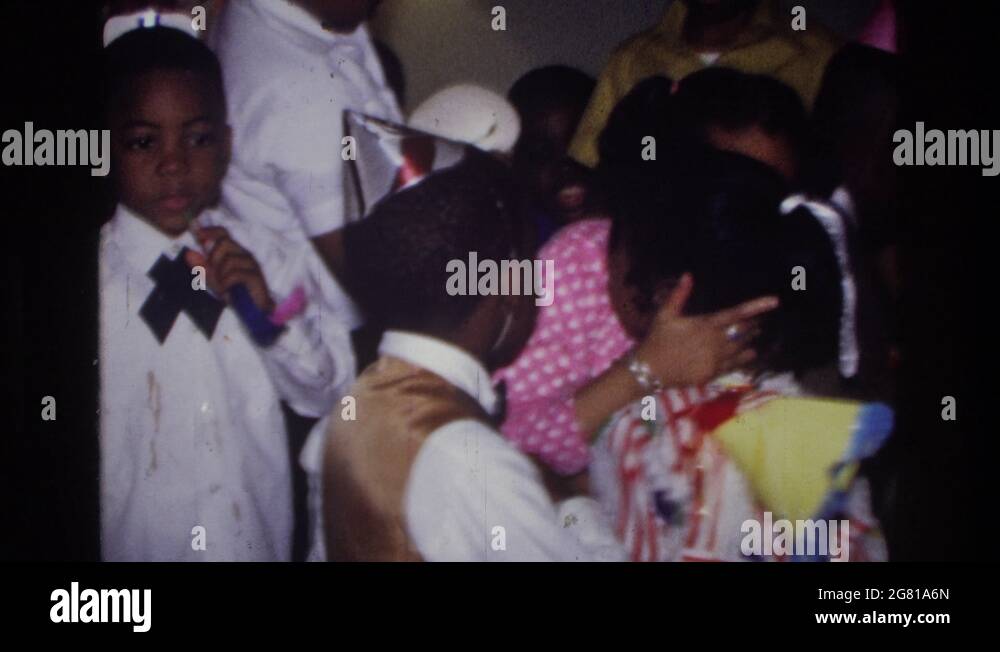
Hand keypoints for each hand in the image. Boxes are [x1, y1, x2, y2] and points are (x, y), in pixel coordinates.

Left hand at [185, 226, 274, 312]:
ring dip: (221, 276)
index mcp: (235, 252)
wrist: (254, 310)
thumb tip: (189, 253)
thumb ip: (203, 267)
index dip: (210, 231)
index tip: (197, 233)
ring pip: (228, 260)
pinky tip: (228, 291)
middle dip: (214, 258)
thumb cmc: (235, 292)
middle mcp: (244, 254)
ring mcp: (251, 265)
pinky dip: (227, 283)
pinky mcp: (255, 276)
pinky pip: (234, 274)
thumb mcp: (214, 279)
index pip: (224, 233)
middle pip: (225, 243)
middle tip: (215, 275)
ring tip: (223, 287)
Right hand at [635, 273, 777, 386]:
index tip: (774, 301)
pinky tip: (750, 353)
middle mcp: (715, 343)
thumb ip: (679, 295)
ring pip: (741, 348)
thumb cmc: (657, 340)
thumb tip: (688, 275)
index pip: (736, 314)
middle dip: (752, 325)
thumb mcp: (665, 315)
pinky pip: (734, 365)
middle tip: (758, 321)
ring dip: (749, 340)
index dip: (757, 306)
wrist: (649, 370)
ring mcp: (715, 360)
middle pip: (743, 331)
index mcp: (706, 325)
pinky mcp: (712, 374)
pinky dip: (744, 358)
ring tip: (755, 334)